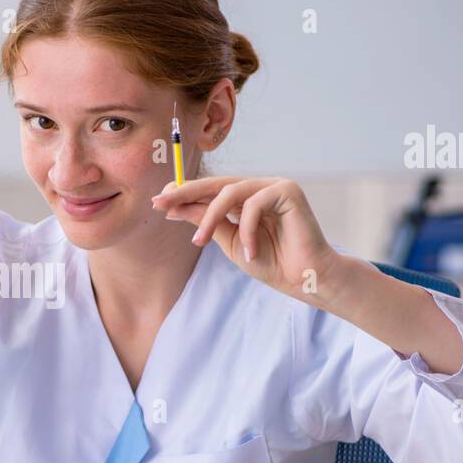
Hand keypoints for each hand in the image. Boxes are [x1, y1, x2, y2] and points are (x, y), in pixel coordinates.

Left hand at [151, 176, 340, 299]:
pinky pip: (253, 204)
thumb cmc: (271, 262)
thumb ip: (207, 222)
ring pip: (230, 192)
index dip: (185, 193)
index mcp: (247, 197)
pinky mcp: (288, 190)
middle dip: (186, 193)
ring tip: (198, 242)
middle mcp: (260, 186)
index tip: (158, 203)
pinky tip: (250, 252)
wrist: (304, 278)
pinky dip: (246, 230)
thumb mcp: (229, 242)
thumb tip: (174, 208)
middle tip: (161, 203)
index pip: (211, 189)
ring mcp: (275, 185)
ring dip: (209, 217)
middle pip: (216, 183)